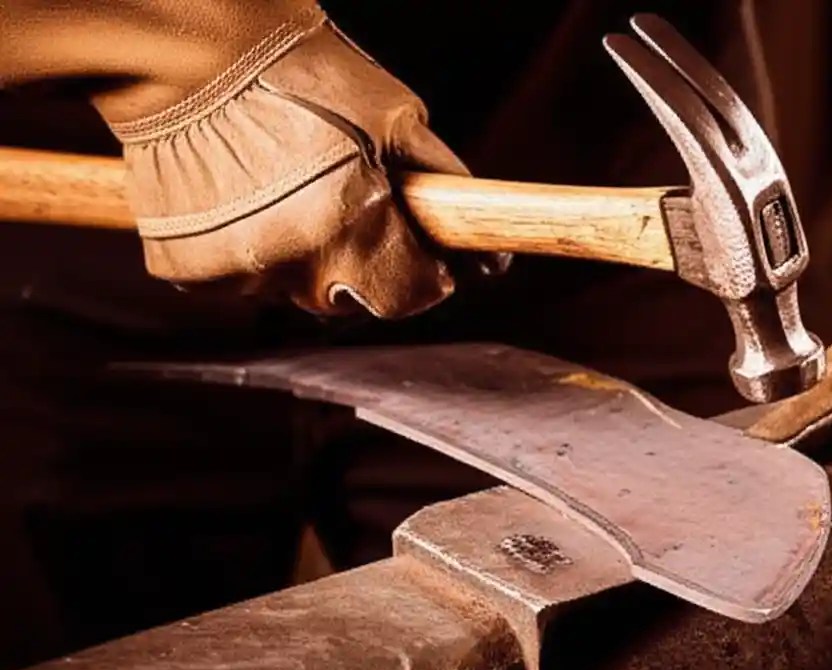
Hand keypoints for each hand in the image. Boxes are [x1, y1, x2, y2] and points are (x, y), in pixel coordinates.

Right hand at [93, 3, 507, 317]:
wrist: (185, 51)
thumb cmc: (296, 70)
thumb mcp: (395, 116)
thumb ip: (441, 186)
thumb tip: (488, 251)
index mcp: (357, 225)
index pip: (412, 294)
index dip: (423, 273)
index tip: (423, 256)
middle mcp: (299, 263)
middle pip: (351, 299)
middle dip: (360, 261)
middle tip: (341, 199)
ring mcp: (240, 272)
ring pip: (293, 288)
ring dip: (301, 254)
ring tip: (283, 186)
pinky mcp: (188, 272)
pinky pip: (238, 278)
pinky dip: (246, 249)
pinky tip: (241, 198)